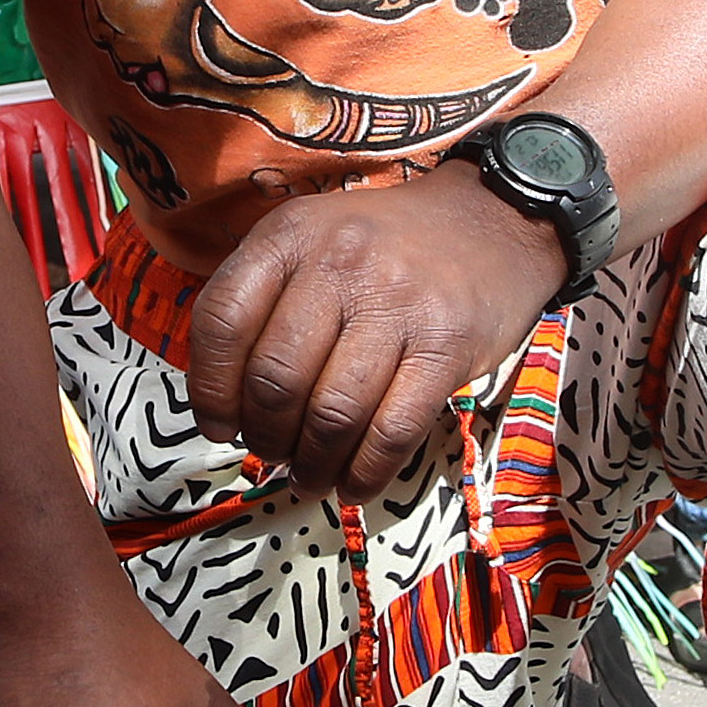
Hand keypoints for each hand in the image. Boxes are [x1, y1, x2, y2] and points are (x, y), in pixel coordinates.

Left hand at [186, 161, 568, 501]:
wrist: (495, 221)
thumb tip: (230, 405)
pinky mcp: (446, 346)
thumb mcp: (313, 241)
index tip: (221, 425)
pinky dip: (365, 473)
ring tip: (309, 478)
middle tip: (273, 454)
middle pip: (276, 379)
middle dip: (266, 436)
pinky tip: (354, 486)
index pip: (222, 323)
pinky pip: (391, 431)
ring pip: (332, 414)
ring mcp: (397, 305)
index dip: (210, 390)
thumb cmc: (388, 248)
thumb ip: (266, 301)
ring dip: (312, 465)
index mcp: (290, 235)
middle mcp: (339, 263)